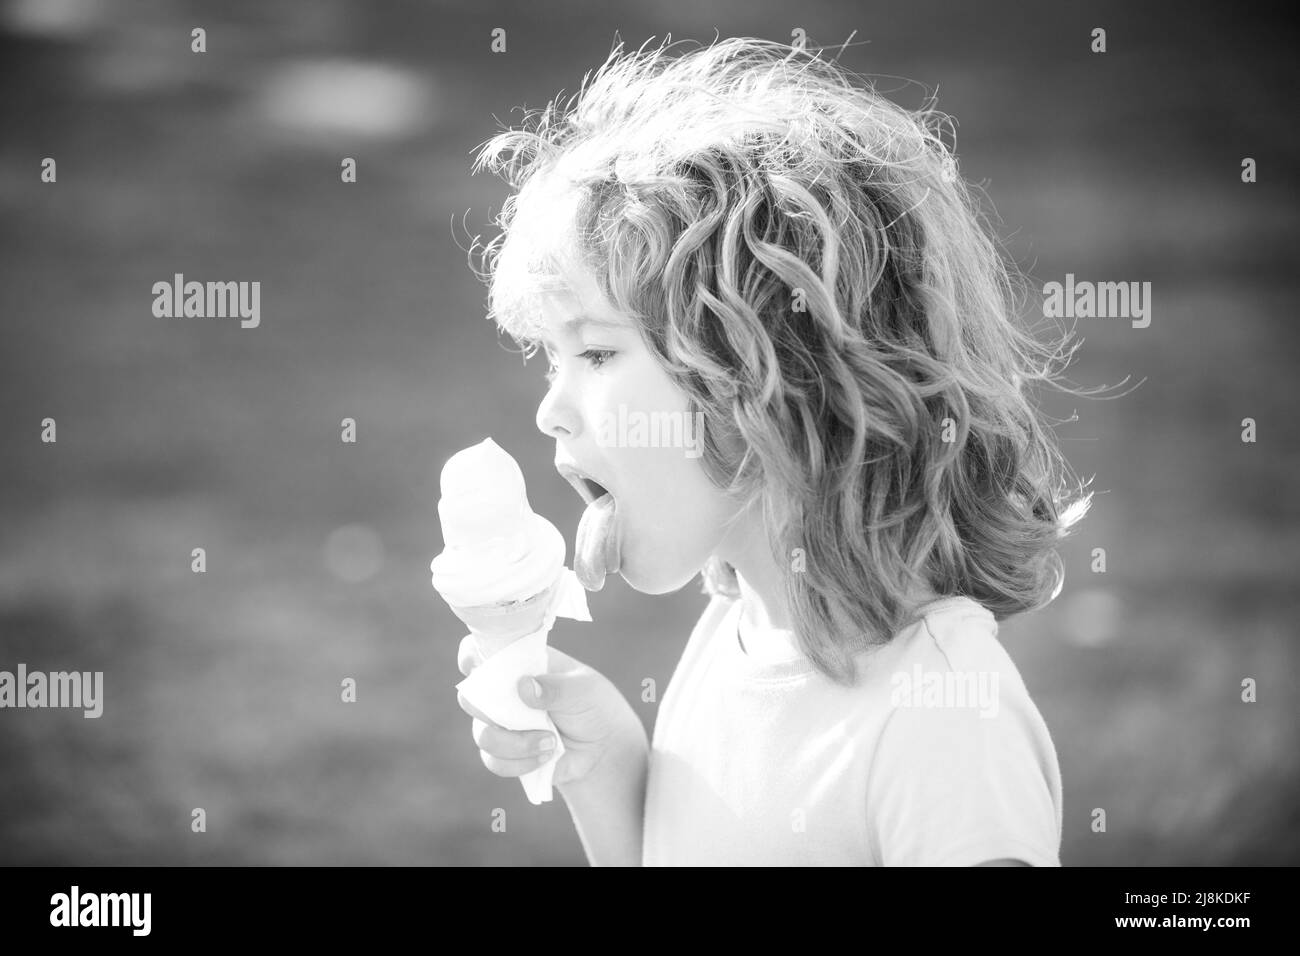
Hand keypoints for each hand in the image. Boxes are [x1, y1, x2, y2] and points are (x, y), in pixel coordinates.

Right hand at [456, 636, 646, 790]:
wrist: (605, 749)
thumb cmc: (595, 707)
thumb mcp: (584, 690)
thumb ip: (556, 687)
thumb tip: (524, 686)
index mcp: (520, 665)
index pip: (481, 651)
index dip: (470, 657)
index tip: (475, 668)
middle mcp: (504, 693)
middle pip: (469, 697)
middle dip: (489, 710)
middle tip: (519, 714)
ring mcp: (503, 725)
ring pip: (482, 735)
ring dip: (515, 742)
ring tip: (550, 741)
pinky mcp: (507, 755)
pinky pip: (494, 761)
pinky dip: (520, 762)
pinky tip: (547, 756)